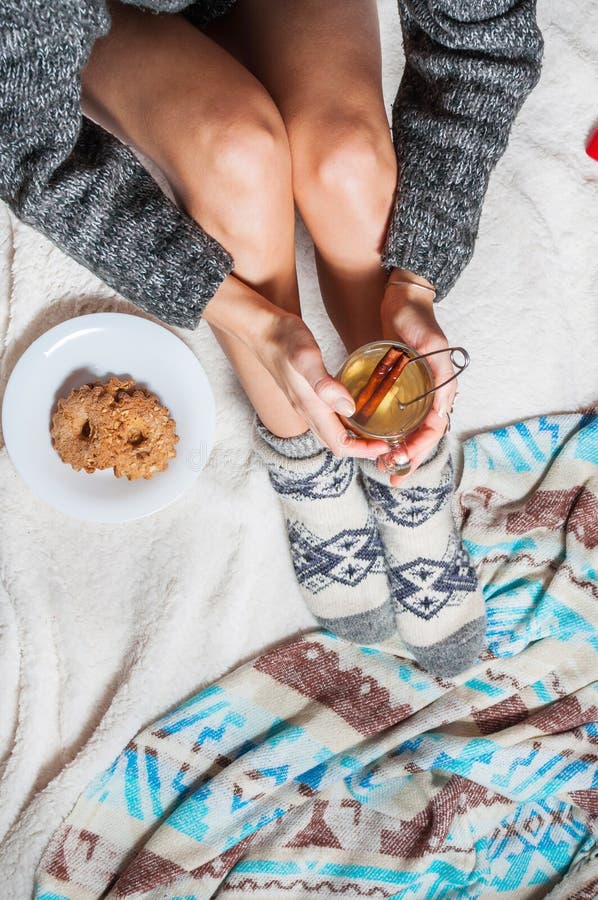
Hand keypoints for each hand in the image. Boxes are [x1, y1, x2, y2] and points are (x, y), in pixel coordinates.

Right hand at [254, 310, 389, 458]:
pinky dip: (345, 421)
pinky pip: (327, 417)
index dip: (363, 450)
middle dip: (362, 448)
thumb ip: (325, 384)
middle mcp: (308, 410)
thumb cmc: (284, 339)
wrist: (262, 329)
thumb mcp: (306, 358)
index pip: (339, 444)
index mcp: (311, 407)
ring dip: (354, 437)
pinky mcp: (306, 393)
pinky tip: (356, 407)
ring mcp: (305, 403)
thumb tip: (349, 408)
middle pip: (336, 443)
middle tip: (387, 440)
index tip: (385, 444)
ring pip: (331, 431)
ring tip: (376, 429)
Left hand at [380, 269, 455, 484]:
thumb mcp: (430, 344)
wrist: (403, 298)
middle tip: (390, 473)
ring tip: (384, 464)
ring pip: (412, 431)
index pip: (434, 430)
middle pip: (423, 437)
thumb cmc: (417, 319)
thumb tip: (443, 410)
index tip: (400, 460)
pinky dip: (393, 433)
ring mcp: (418, 392)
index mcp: (443, 389)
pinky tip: (379, 442)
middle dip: (409, 458)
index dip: (419, 449)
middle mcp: (433, 394)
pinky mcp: (403, 387)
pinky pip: (401, 417)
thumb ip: (439, 374)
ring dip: (401, 450)